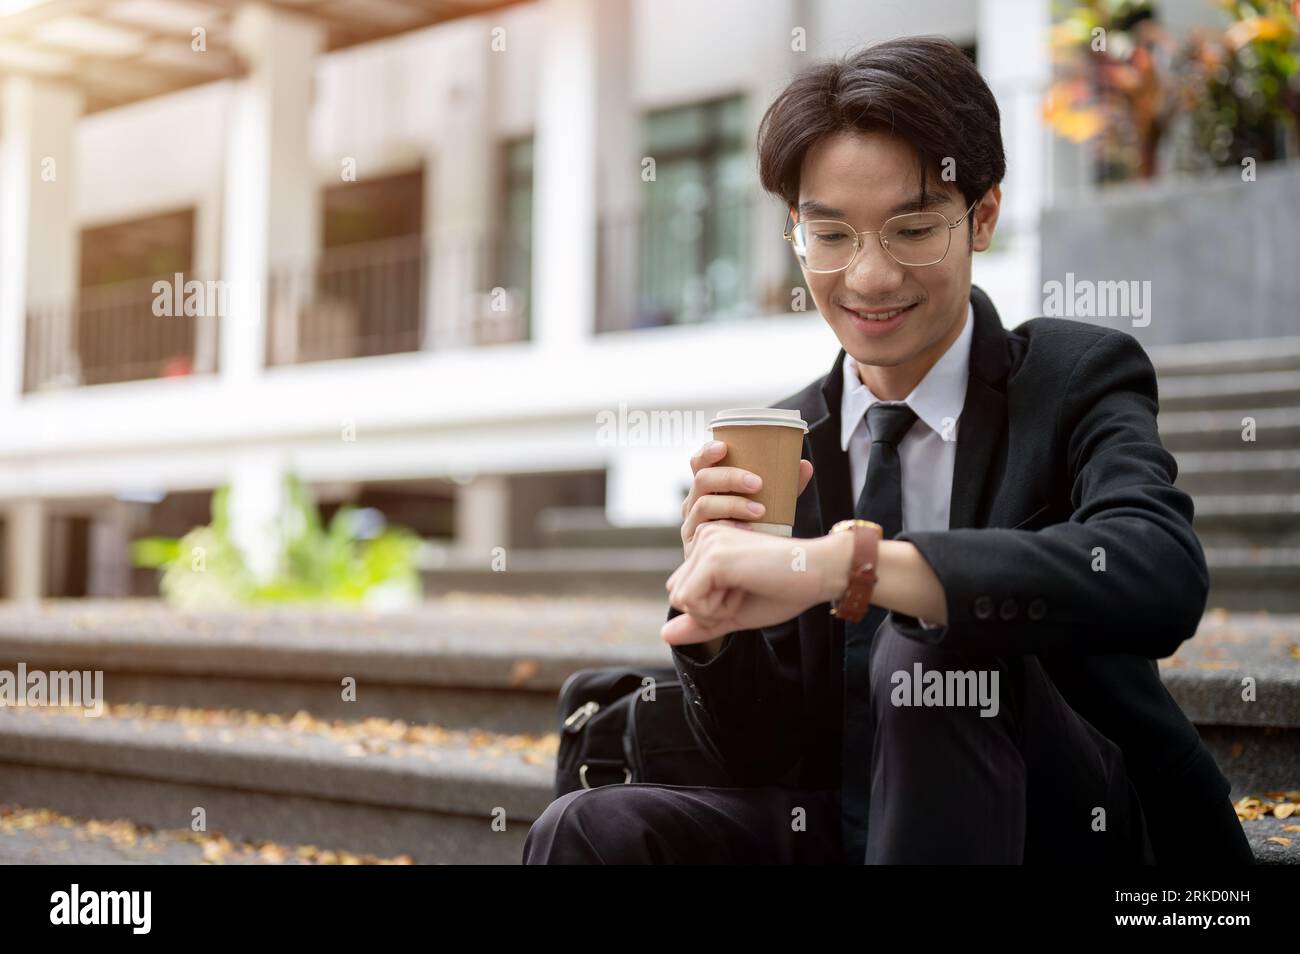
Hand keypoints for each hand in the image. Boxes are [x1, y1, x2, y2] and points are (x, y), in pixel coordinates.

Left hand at [661, 523, 850, 645]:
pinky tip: (744, 587)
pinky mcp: (713, 557)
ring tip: (746, 586)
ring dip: (715, 609)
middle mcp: (703, 537)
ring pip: (682, 600)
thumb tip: (664, 635)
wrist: (818, 574)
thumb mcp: (734, 613)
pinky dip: (717, 609)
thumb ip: (700, 623)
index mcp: (707, 545)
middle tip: (745, 591)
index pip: (682, 593)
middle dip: (710, 609)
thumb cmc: (783, 590)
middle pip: (678, 596)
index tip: (743, 591)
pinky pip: (691, 602)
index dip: (711, 607)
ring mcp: (707, 544)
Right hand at [679, 440, 814, 559]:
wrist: (746, 573)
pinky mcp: (694, 549)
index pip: (699, 463)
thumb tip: (804, 465)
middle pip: (702, 480)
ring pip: (704, 505)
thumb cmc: (757, 532)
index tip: (724, 447)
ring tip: (760, 511)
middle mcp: (695, 503)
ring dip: (733, 504)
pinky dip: (728, 529)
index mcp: (708, 488)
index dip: (707, 452)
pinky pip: (706, 534)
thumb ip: (784, 488)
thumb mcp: (770, 507)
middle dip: (730, 477)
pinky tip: (746, 532)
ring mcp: (692, 526)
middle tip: (758, 483)